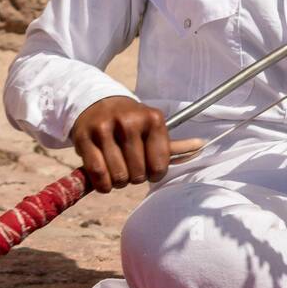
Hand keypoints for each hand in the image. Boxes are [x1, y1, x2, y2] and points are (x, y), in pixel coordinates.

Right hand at [71, 97, 203, 192]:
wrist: (95, 103)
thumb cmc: (129, 122)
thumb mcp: (152, 127)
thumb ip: (175, 144)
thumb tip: (201, 146)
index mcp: (152, 119)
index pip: (160, 165)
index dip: (154, 174)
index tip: (149, 168)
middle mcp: (130, 121)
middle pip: (138, 173)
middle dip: (135, 177)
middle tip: (130, 167)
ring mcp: (106, 128)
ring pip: (118, 176)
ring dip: (118, 182)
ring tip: (118, 171)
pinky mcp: (85, 137)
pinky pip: (98, 174)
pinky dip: (103, 185)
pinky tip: (105, 180)